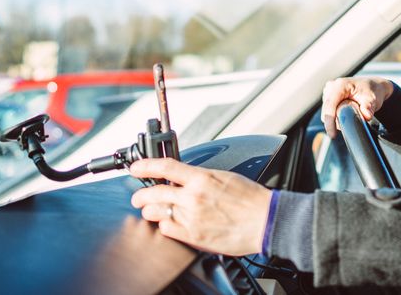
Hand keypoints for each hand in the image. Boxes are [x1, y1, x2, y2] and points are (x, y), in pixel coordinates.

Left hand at [130, 158, 271, 255]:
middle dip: (141, 195)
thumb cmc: (251, 199)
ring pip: (156, 212)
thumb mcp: (224, 177)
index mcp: (202, 178)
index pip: (165, 167)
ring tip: (153, 211)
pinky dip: (165, 225)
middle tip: (139, 197)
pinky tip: (170, 223)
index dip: (145, 166)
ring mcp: (191, 217)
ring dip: (152, 211)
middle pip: (153, 193)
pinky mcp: (193, 235)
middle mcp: (193, 197)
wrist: (265, 220)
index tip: (136, 167)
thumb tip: (185, 178)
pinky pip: (167, 229)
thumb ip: (201, 178)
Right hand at [320, 76, 392, 137]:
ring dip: (336, 118)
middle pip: (326, 110)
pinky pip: (328, 110)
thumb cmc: (372, 90)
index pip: (330, 105)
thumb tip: (366, 116)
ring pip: (326, 111)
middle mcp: (332, 86)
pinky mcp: (328, 96)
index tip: (332, 134)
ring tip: (351, 113)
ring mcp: (329, 91)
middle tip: (352, 122)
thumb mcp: (372, 98)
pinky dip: (335, 115)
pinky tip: (346, 112)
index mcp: (341, 85)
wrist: (372, 85)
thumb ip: (369, 107)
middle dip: (334, 121)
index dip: (330, 121)